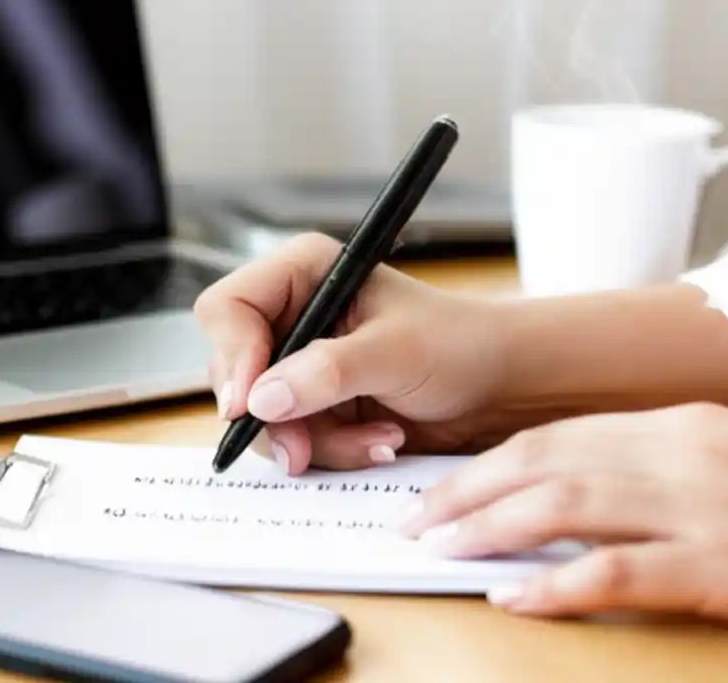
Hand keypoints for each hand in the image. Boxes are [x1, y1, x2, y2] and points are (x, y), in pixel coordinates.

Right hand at [194, 233, 512, 474]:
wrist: (499, 389)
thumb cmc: (460, 345)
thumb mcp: (394, 353)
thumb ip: (327, 372)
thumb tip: (262, 399)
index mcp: (303, 274)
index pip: (228, 309)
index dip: (233, 356)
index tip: (252, 403)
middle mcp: (292, 315)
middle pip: (234, 371)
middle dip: (277, 416)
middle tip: (305, 446)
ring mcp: (299, 365)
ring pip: (261, 417)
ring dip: (317, 441)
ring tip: (378, 435)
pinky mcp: (313, 406)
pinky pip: (292, 440)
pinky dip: (332, 452)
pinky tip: (379, 440)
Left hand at [400, 403, 727, 634]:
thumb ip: (656, 466)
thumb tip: (576, 490)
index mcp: (678, 425)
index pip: (556, 435)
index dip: (487, 463)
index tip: (442, 486)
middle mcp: (677, 453)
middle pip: (543, 461)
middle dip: (466, 489)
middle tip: (415, 519)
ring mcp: (700, 507)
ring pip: (565, 503)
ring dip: (489, 526)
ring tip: (439, 548)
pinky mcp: (724, 566)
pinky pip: (619, 571)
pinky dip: (556, 583)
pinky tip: (514, 596)